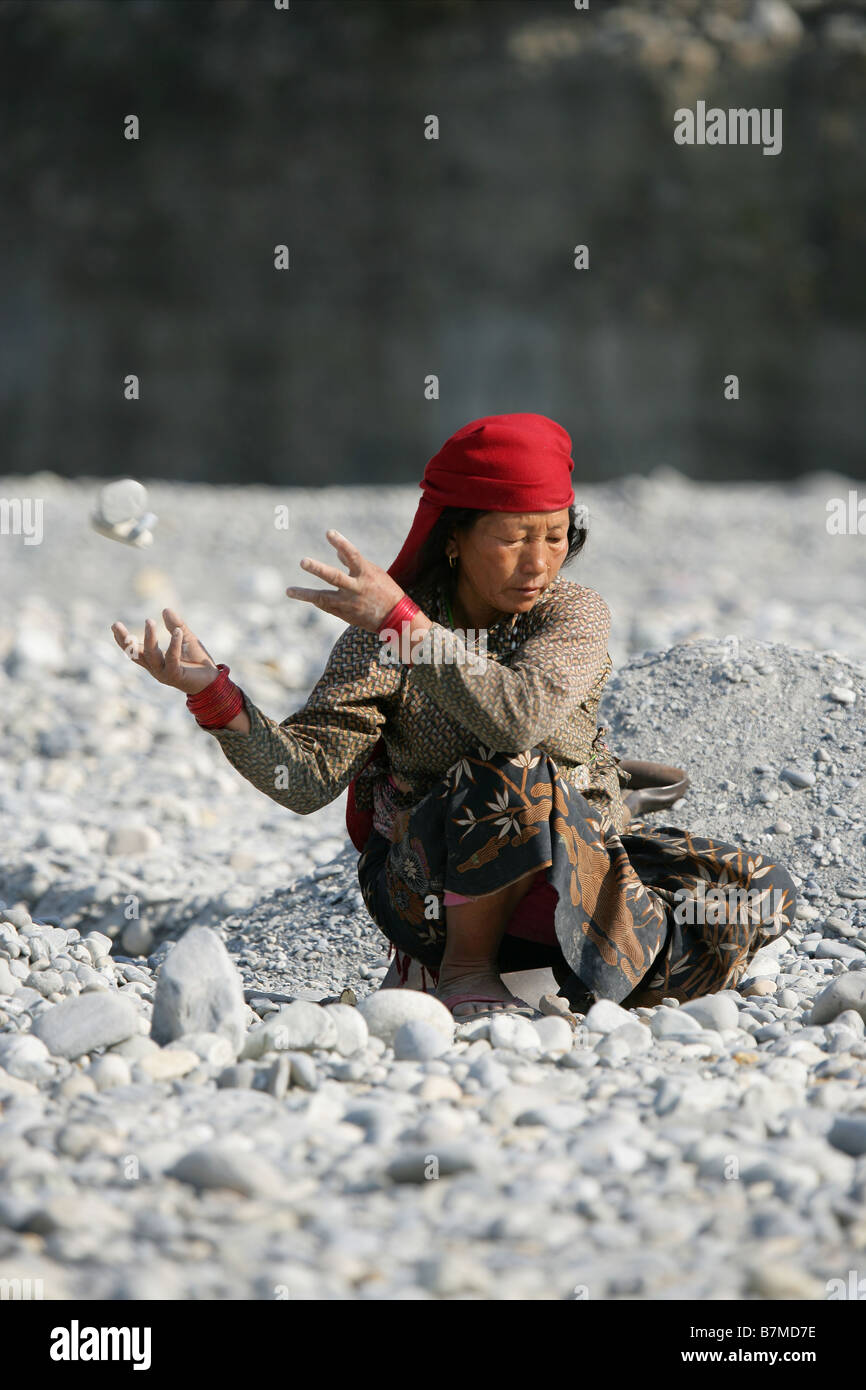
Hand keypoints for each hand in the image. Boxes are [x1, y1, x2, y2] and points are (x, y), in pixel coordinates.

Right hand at [111, 608, 219, 693]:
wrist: (213, 680)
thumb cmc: (197, 661)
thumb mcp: (186, 638)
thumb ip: (176, 625)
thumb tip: (165, 609)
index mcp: (154, 661)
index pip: (134, 651)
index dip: (123, 640)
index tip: (114, 625)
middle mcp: (155, 668)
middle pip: (135, 655)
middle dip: (125, 641)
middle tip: (116, 624)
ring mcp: (164, 674)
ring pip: (151, 656)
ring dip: (149, 638)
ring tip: (149, 621)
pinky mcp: (176, 676)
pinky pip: (172, 659)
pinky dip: (174, 645)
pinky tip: (177, 632)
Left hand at [285, 529, 404, 631]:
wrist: (396, 619)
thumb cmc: (385, 590)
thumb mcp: (373, 572)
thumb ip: (352, 562)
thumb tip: (336, 552)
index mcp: (366, 574)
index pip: (353, 555)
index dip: (341, 543)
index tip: (329, 532)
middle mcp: (356, 588)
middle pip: (334, 577)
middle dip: (318, 569)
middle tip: (303, 561)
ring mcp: (349, 602)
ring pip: (324, 598)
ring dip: (305, 594)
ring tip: (288, 591)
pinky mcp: (344, 614)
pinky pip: (325, 606)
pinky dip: (315, 600)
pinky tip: (301, 595)